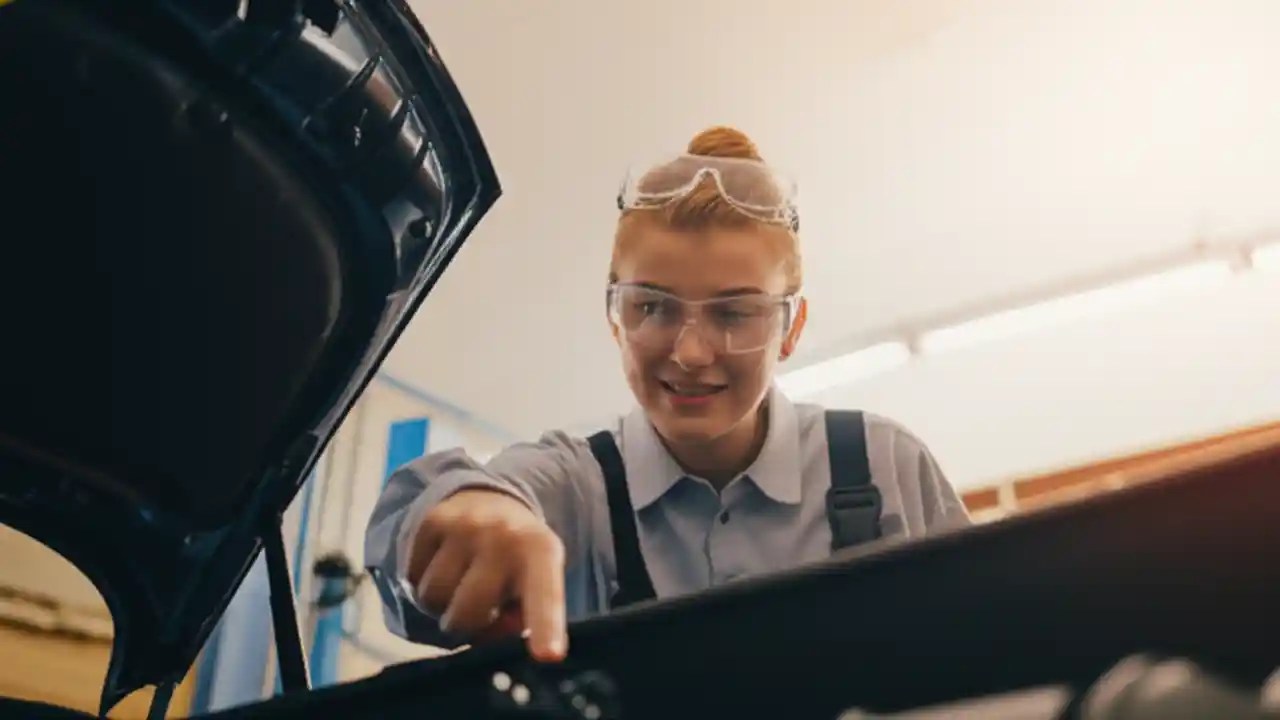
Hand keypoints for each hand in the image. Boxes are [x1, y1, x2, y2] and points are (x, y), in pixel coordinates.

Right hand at [404, 488, 567, 661]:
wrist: (488, 498)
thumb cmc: (515, 559)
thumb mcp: (533, 583)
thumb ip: (517, 619)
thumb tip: (488, 633)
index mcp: (542, 552)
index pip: (544, 595)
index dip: (546, 626)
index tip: (549, 654)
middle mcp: (504, 534)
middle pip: (466, 613)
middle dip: (468, 623)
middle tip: (481, 606)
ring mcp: (465, 524)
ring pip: (431, 597)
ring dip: (441, 602)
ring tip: (461, 582)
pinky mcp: (431, 520)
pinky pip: (410, 576)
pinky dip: (421, 580)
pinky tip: (443, 564)